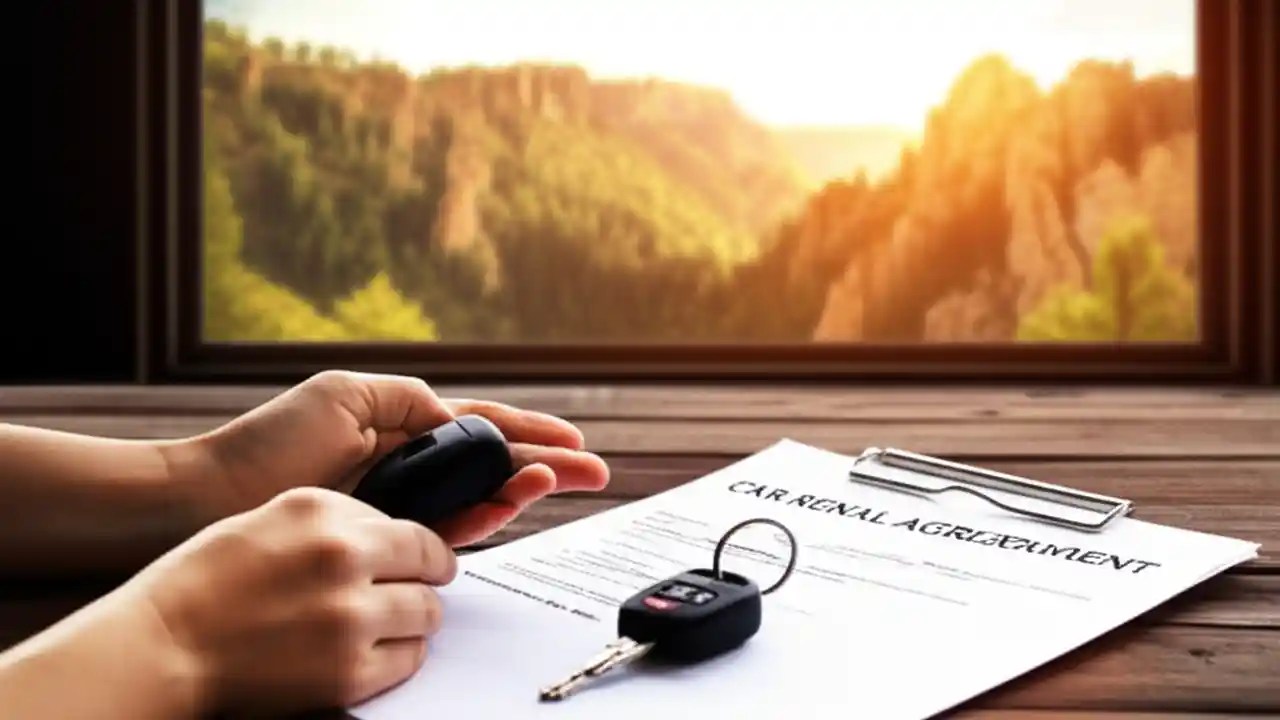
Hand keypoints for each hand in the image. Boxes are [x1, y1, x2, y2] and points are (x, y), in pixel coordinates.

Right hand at [128, 486, 455, 713]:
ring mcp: (350, 617)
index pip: (409, 527)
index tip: (427, 559)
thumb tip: (387, 535)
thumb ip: (335, 520)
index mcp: (323, 512)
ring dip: (415, 619)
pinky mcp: (348, 672)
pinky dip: (399, 656)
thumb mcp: (270, 519)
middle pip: (428, 567)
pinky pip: (408, 660)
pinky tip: (373, 651)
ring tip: (393, 623)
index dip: (423, 549)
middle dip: (426, 581)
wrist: (163, 644)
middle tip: (419, 591)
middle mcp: (343, 557)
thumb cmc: (204, 581)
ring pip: (426, 613)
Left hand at [182, 370, 608, 545]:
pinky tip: (508, 500)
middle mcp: (407, 468)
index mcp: (401, 425)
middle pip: (492, 465)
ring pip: (478, 499)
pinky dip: (482, 516)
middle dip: (545, 466)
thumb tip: (454, 414)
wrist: (208, 498)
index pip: (479, 426)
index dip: (530, 431)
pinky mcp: (386, 539)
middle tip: (594, 473)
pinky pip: (447, 529)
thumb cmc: (267, 444)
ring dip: (521, 489)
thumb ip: (408, 400)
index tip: (574, 439)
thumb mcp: (343, 396)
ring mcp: (400, 505)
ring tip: (554, 478)